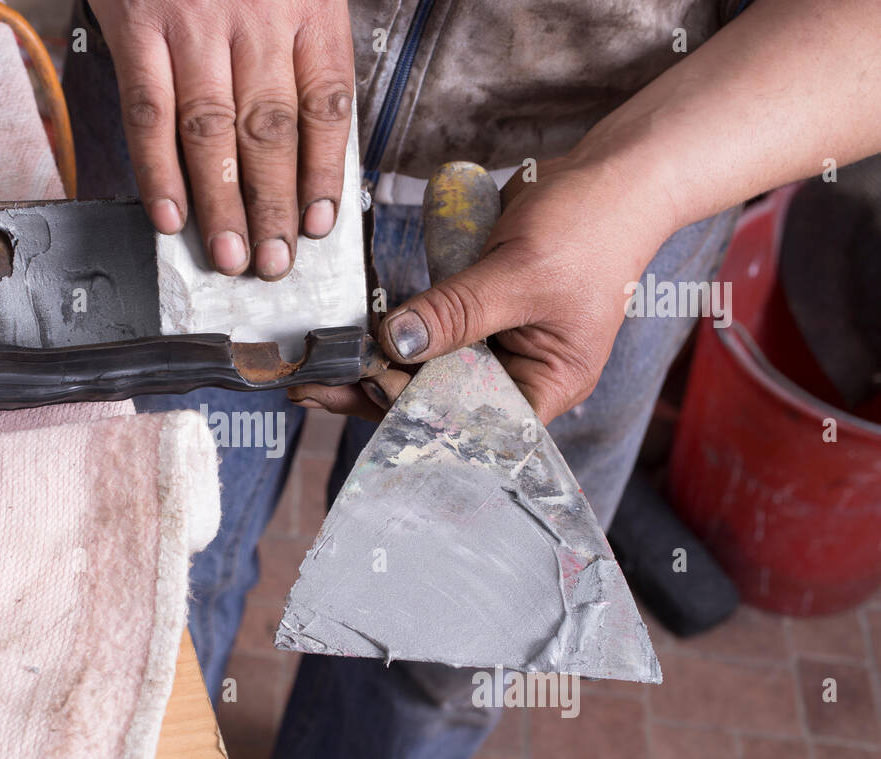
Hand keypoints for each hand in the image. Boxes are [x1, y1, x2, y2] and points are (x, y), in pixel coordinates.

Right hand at [90, 0, 353, 279]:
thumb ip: (301, 41)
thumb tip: (309, 137)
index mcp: (307, 2)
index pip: (325, 106)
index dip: (324, 174)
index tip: (322, 223)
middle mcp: (255, 14)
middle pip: (272, 131)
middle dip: (276, 207)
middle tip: (277, 262)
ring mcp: (193, 21)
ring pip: (213, 133)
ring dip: (222, 204)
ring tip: (232, 254)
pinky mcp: (137, 25)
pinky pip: (150, 111)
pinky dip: (158, 171)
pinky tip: (170, 214)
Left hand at [290, 157, 676, 422]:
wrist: (609, 173)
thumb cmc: (590, 225)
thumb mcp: (521, 274)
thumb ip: (456, 312)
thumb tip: (393, 343)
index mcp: (544, 385)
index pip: (469, 422)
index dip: (415, 414)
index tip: (363, 388)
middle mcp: (517, 374)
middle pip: (437, 399)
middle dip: (377, 391)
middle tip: (312, 385)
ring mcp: (494, 343)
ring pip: (424, 366)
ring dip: (374, 364)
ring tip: (314, 369)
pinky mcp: (474, 312)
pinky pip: (426, 330)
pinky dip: (390, 331)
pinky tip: (346, 336)